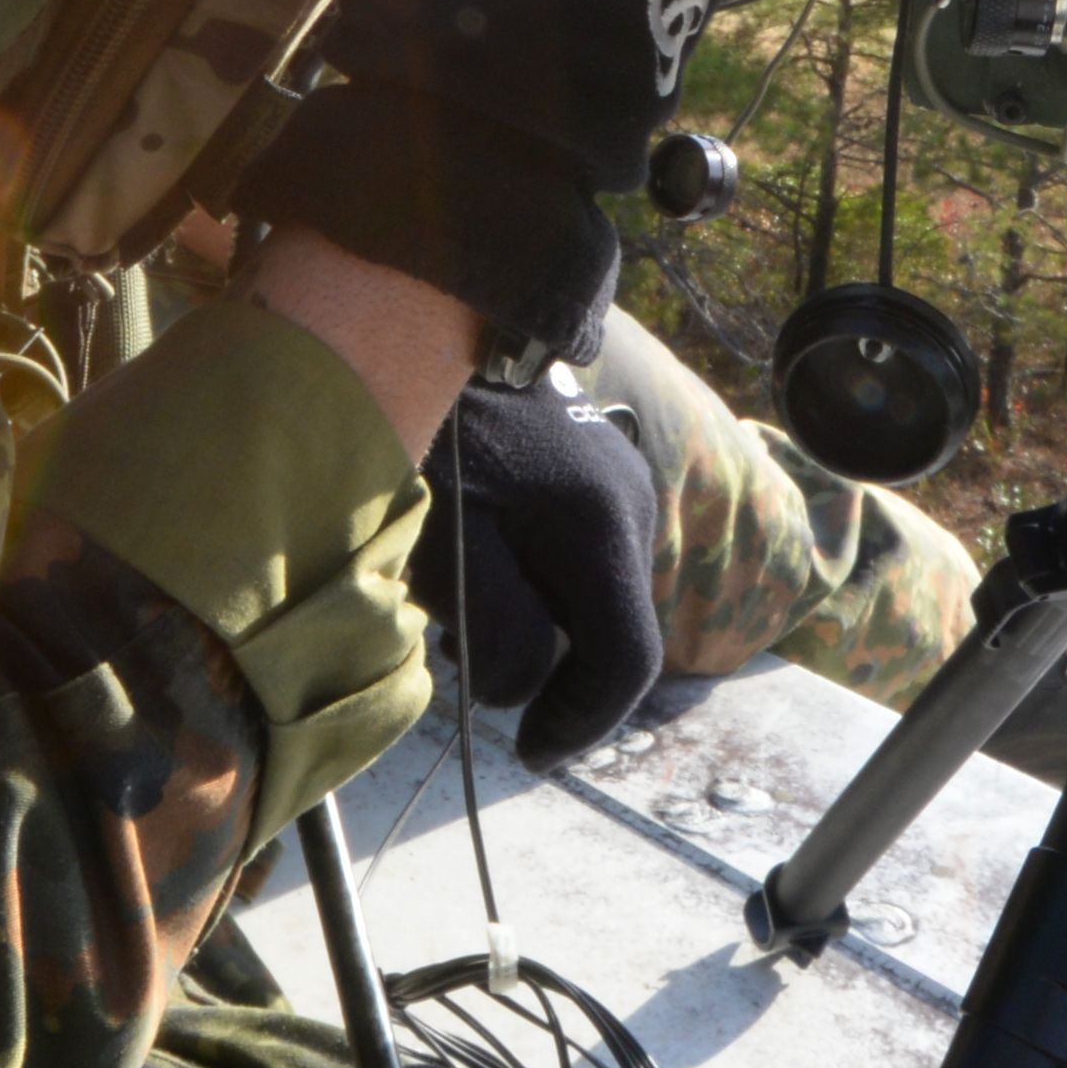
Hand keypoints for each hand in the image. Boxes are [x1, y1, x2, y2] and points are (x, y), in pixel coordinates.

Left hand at [424, 373, 664, 767]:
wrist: (434, 315)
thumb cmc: (435, 429)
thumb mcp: (447, 538)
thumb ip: (495, 625)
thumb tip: (522, 689)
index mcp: (603, 527)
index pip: (625, 660)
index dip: (580, 721)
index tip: (527, 752)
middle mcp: (632, 506)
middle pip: (606, 630)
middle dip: (541, 666)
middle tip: (457, 650)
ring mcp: (619, 484)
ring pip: (590, 596)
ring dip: (532, 622)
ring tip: (451, 600)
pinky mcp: (594, 473)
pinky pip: (577, 558)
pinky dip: (533, 583)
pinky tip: (473, 560)